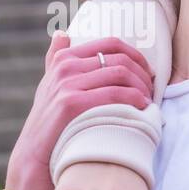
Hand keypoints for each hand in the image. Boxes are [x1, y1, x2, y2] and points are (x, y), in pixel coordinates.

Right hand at [6, 29, 153, 189]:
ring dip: (142, 87)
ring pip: (121, 74)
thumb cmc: (51, 122)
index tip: (148, 72)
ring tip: (148, 101)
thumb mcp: (49, 85)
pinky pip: (116, 93)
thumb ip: (55, 59)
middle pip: (120, 59)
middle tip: (152, 90)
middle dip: (143, 74)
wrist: (36, 156)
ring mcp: (67, 83)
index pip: (111, 44)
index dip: (137, 55)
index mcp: (64, 58)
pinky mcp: (72, 103)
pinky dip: (135, 99)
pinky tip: (141, 109)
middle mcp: (65, 67)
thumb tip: (62, 33)